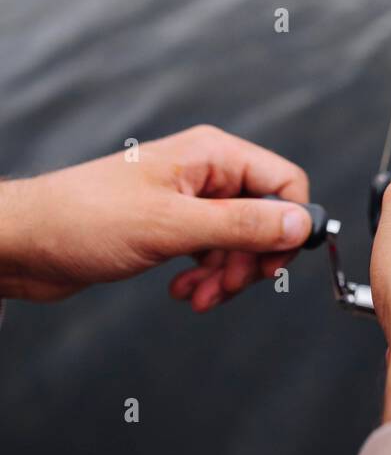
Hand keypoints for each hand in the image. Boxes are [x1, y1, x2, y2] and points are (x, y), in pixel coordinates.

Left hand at [0, 125, 310, 309]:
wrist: (26, 241)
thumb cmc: (84, 218)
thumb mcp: (172, 227)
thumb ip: (241, 225)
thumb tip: (300, 223)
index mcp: (212, 155)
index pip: (283, 182)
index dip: (288, 225)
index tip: (274, 265)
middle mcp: (204, 173)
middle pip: (264, 217)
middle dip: (250, 260)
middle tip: (226, 288)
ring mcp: (187, 200)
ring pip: (238, 241)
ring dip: (226, 276)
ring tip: (197, 298)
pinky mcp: (170, 226)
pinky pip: (210, 253)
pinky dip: (205, 278)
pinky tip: (182, 292)